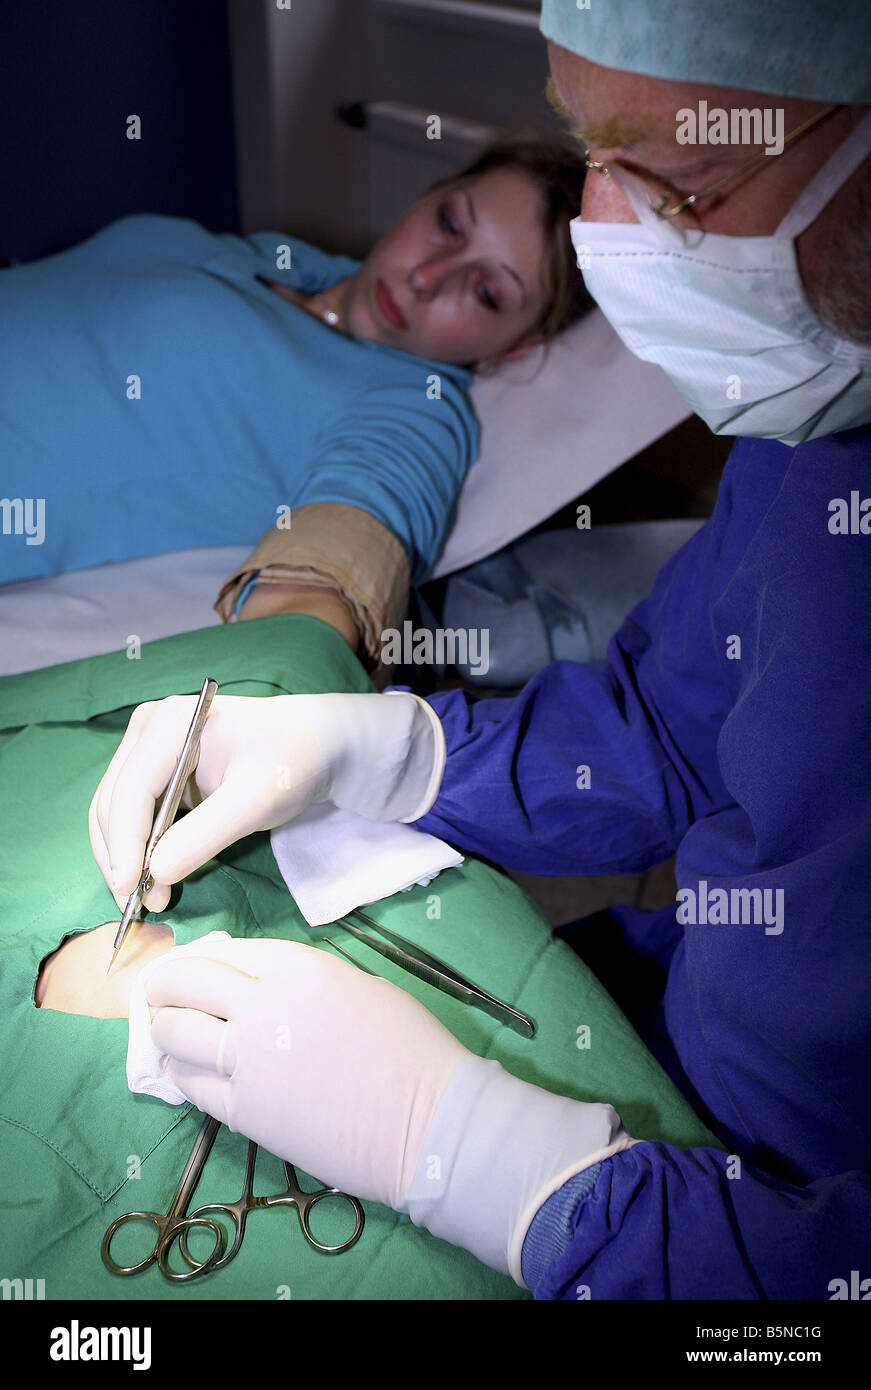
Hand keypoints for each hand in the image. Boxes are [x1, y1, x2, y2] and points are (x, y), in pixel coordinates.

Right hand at [90, 690, 443, 911]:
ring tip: (150, 898)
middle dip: (122, 856)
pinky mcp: (157, 768)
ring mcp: (149, 747)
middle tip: (141, 905)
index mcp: (171, 723)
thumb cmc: (293, 762)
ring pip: (116, 810)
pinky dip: (138, 847)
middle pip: (114, 802)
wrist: (317, 744)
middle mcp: (149, 728)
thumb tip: (154, 873)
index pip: (132, 790)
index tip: (129, 889)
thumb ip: (204, 835)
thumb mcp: (257, 801)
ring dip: (125, 856)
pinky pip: (133, 812)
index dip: (124, 843)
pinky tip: (155, 878)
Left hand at [141, 934, 633, 1280]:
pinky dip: (179, 1071)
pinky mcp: (244, 1111)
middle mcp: (263, 1004)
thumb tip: (257, 981)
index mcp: (300, 966)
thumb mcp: (359, 986)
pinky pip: (191, 1083)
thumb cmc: (410, 1048)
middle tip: (159, 992)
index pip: (229, 950)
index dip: (205, 957)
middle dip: (165, 983)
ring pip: (174, 1031)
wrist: (430, 1121)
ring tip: (163, 1030)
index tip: (196, 966)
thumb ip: (303, 979)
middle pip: (187, 982)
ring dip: (161, 1026)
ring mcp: (248, 1059)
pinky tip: (183, 1070)